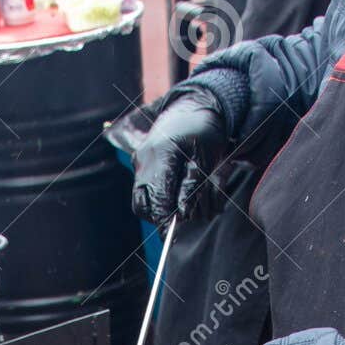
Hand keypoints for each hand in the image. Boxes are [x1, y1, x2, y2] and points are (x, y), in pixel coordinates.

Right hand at [132, 92, 229, 227]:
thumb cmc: (203, 133)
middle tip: (179, 221)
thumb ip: (192, 187)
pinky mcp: (140, 166)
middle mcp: (144, 159)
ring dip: (159, 211)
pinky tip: (174, 195)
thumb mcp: (205, 159)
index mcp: (161, 153)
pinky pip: (143, 193)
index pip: (157, 197)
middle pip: (142, 204)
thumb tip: (181, 213)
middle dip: (159, 217)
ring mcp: (139, 163)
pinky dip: (158, 200)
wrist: (192, 109)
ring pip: (140, 202)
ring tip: (181, 205)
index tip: (171, 236)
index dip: (164, 219)